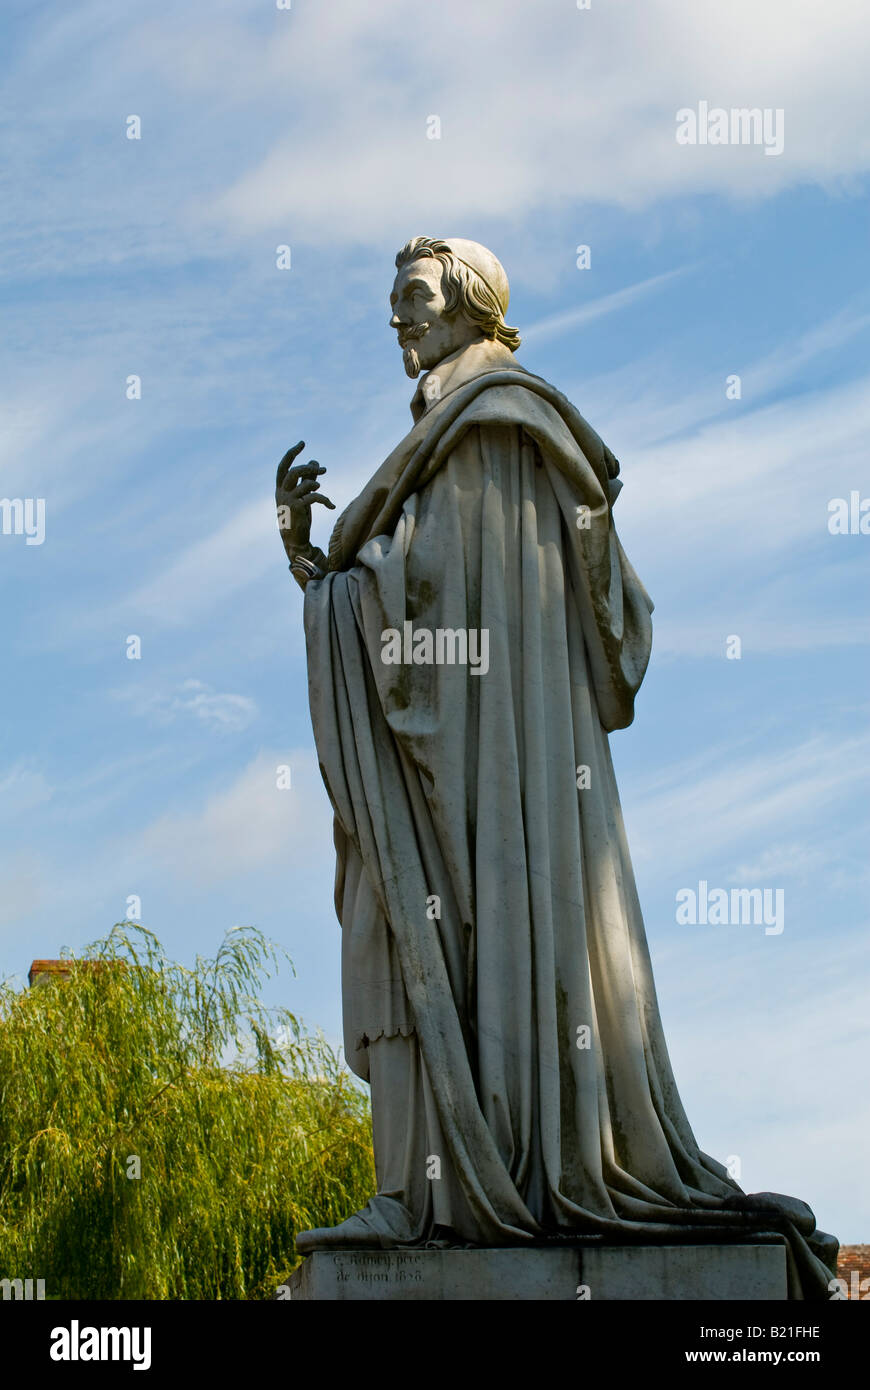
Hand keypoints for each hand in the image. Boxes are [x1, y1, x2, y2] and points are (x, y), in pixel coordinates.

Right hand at [275, 441, 334, 562]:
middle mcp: (281, 493)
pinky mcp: (297, 509)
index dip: (292, 453)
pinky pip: (313, 497)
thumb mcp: (302, 495)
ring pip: (304, 483)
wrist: (294, 540)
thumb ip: (307, 478)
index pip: (283, 467)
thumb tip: (314, 461)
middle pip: (293, 472)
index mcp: (280, 488)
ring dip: (315, 483)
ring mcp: (288, 501)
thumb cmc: (298, 517)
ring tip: (320, 488)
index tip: (303, 443)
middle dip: (308, 468)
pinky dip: (325, 500)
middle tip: (322, 469)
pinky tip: (331, 506)